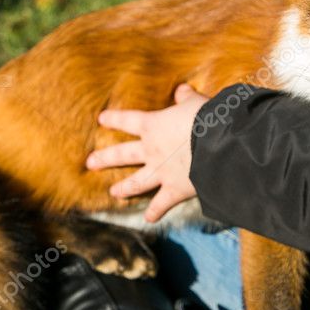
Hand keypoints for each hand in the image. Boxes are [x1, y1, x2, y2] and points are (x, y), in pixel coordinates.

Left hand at [86, 84, 208, 222]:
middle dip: (105, 158)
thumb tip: (182, 90)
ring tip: (113, 192)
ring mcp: (160, 172)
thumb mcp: (196, 102)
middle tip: (90, 163)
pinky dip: (155, 212)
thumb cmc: (206, 119)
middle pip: (123, 154)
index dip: (114, 119)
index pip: (128, 120)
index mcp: (153, 126)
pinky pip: (161, 203)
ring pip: (136, 182)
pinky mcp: (174, 190)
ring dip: (124, 188)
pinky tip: (148, 219)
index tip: (101, 120)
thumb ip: (186, 97)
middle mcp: (151, 150)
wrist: (218, 146)